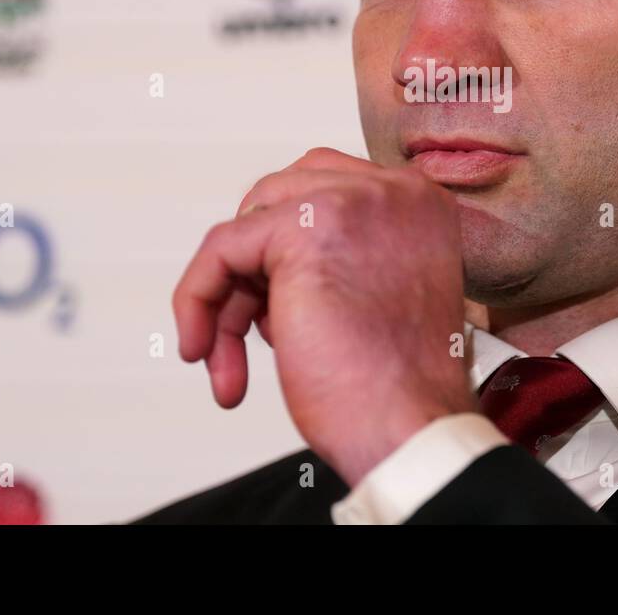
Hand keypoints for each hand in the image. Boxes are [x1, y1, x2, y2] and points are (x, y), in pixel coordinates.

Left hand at [172, 148, 479, 486]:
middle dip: (253, 270)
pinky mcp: (304, 229)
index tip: (272, 311)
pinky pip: (221, 249)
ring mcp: (352, 202)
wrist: (410, 428)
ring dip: (226, 297)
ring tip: (229, 361)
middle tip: (251, 335)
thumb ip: (340, 256)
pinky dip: (198, 297)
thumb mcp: (377, 294)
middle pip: (282, 198)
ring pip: (248, 225)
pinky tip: (204, 350)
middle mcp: (393, 191)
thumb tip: (266, 256)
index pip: (324, 189)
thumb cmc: (397, 387)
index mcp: (418, 203)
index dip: (285, 251)